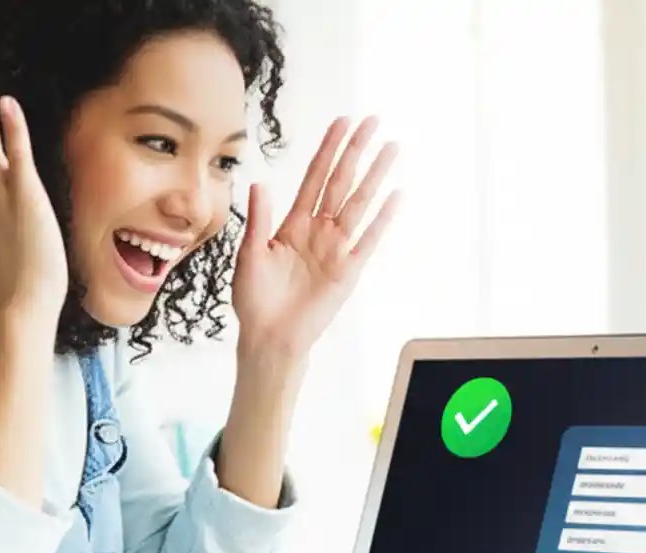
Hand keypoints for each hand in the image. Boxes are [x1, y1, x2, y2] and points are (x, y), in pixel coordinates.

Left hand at [232, 116, 400, 357]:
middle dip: (356, 151)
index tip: (342, 123)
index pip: (315, 177)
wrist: (268, 338)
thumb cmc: (255, 300)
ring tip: (391, 148)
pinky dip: (382, 218)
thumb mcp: (249, 254)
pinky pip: (368, 240)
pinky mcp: (347, 271)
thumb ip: (258, 219)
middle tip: (373, 121)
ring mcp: (335, 249)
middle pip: (341, 182)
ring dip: (375, 175)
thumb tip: (261, 183)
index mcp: (293, 224)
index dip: (329, 149)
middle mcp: (318, 231)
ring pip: (358, 203)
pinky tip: (395, 195)